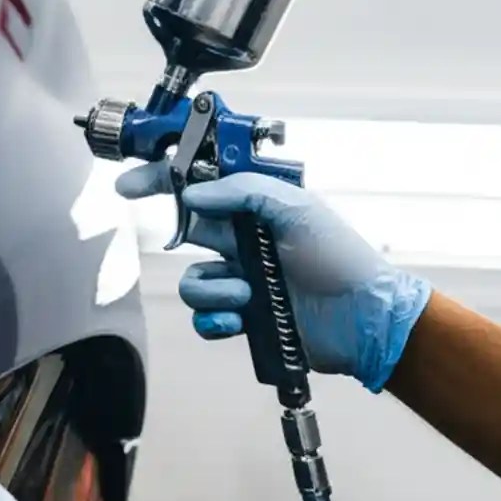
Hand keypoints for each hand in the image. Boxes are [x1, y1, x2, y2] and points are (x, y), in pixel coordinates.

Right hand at [116, 162, 432, 391]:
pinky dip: (214, 320)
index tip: (134, 183)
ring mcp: (241, 279)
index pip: (201, 184)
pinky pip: (204, 317)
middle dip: (175, 235)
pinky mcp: (242, 316)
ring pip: (193, 280)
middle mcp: (243, 241)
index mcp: (256, 208)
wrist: (366, 319)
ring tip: (245, 295)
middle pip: (187, 229)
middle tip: (176, 241)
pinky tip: (238, 321)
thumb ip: (244, 193)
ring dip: (212, 290)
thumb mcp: (298, 209)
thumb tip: (195, 195)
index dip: (165, 179)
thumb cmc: (342, 259)